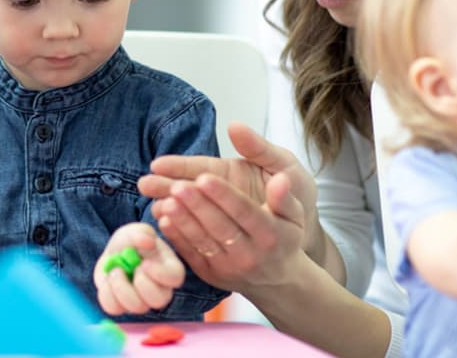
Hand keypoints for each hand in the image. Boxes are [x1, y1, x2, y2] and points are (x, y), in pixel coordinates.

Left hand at [93, 223, 184, 315]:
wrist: (115, 252)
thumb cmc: (132, 241)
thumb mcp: (135, 231)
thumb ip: (141, 232)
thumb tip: (148, 242)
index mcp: (169, 269)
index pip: (174, 278)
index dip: (161, 274)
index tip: (145, 263)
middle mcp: (159, 289)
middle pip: (159, 300)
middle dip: (142, 284)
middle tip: (133, 268)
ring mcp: (141, 301)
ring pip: (138, 307)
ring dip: (122, 288)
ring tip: (116, 271)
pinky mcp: (122, 305)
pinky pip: (115, 308)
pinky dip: (107, 293)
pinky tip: (107, 280)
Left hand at [138, 123, 309, 290]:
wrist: (276, 280)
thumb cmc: (282, 238)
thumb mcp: (293, 216)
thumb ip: (284, 196)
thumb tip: (280, 179)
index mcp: (270, 235)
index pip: (244, 212)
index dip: (223, 195)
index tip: (204, 177)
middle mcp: (250, 254)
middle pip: (219, 226)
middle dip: (197, 205)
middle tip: (177, 186)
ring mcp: (228, 267)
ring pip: (202, 240)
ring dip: (182, 220)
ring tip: (166, 198)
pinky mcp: (210, 275)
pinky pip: (190, 254)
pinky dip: (176, 236)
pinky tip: (163, 217)